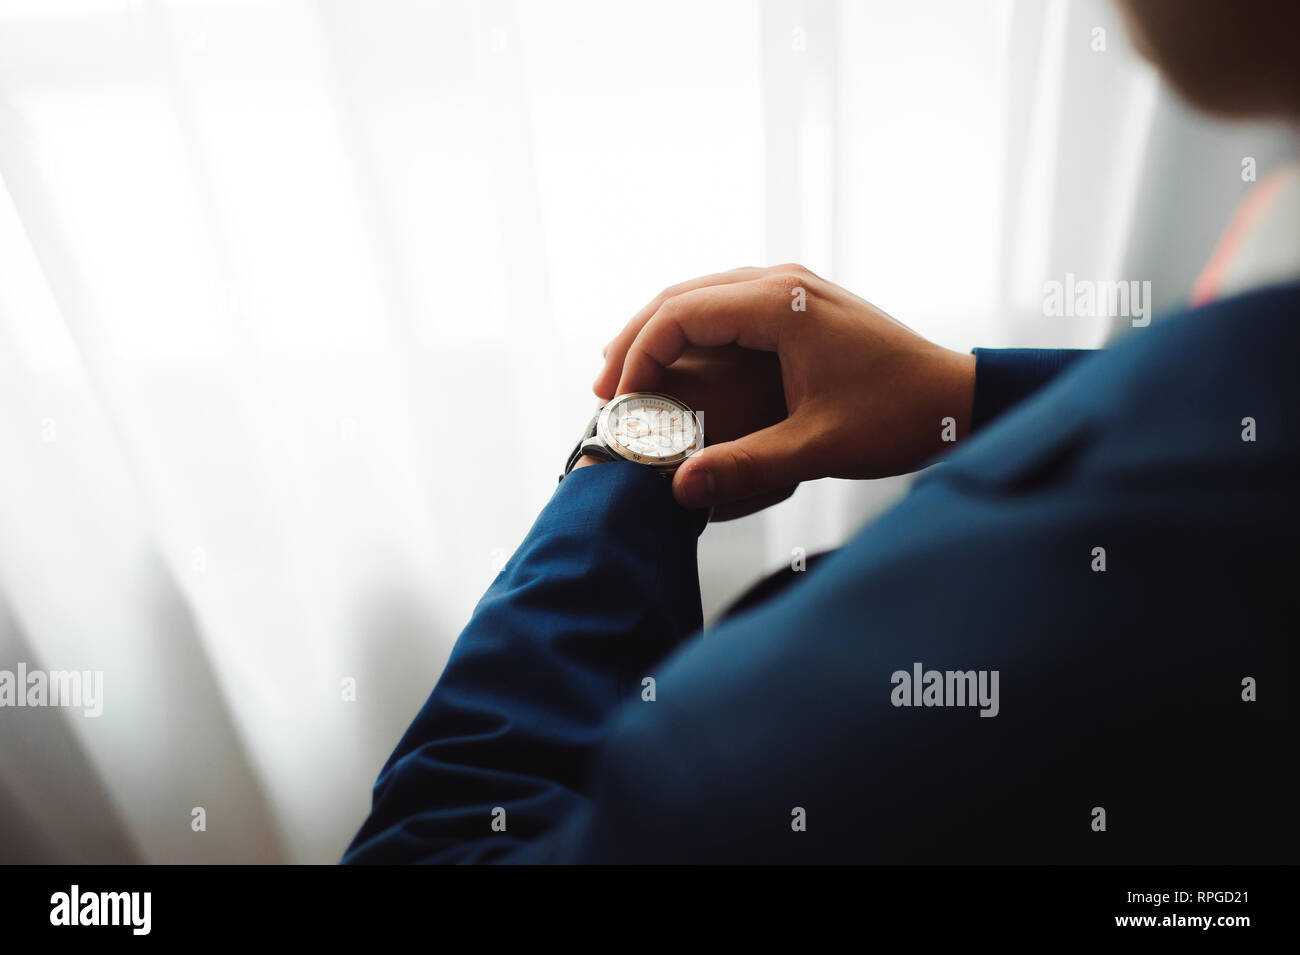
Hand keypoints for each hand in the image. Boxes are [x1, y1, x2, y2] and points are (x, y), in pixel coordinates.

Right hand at [593, 264, 974, 511]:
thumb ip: (747, 466)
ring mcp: (791, 289)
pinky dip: (691, 333)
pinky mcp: (799, 305)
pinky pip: (725, 307)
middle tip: (604, 390)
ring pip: (701, 296)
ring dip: (659, 333)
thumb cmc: (898, 416)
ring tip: (627, 378)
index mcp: (781, 304)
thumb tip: (680, 489)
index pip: (681, 313)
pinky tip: (677, 366)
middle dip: (635, 341)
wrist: (957, 398)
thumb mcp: (819, 447)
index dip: (639, 355)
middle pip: (681, 295)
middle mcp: (781, 283)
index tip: (620, 402)